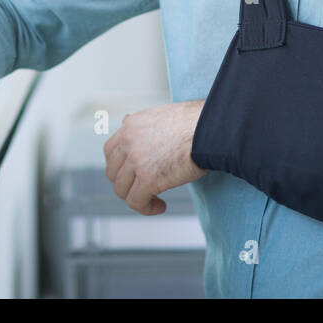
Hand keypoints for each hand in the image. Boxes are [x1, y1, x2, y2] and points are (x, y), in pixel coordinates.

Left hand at [103, 100, 207, 214]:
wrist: (212, 128)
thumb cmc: (196, 122)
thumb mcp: (161, 114)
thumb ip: (141, 122)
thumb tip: (126, 120)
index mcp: (131, 125)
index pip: (110, 151)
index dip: (120, 166)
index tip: (133, 174)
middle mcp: (128, 141)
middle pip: (113, 172)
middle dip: (126, 184)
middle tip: (143, 189)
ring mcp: (136, 160)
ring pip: (122, 190)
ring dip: (136, 198)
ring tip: (154, 200)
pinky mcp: (148, 179)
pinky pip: (136, 201)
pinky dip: (146, 208)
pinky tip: (160, 206)